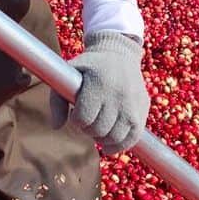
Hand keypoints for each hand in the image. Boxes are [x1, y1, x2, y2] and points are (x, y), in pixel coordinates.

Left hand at [51, 31, 149, 153]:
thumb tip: (56, 127)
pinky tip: (109, 145)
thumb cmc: (89, 66)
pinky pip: (132, 137)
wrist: (119, 53)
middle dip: (87, 129)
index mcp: (98, 83)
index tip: (75, 112)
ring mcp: (133, 102)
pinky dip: (120, 146)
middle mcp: (118, 93)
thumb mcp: (69, 74)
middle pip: (98, 130)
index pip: (83, 118)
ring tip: (97, 129)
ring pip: (115, 137)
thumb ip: (57, 100)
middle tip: (86, 120)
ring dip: (102, 138)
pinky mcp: (142, 108)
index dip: (75, 120)